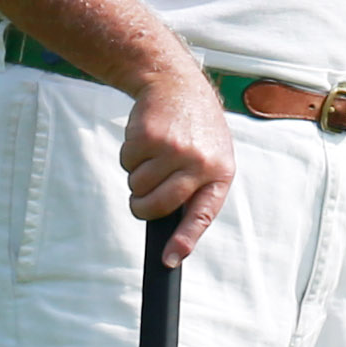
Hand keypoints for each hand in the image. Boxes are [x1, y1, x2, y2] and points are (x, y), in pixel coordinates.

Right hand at [118, 70, 239, 260]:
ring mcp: (174, 149)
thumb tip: (173, 235)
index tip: (170, 260)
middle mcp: (199, 163)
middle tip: (144, 195)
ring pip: (138, 186)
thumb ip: (197, 191)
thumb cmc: (195, 131)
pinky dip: (130, 156)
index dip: (185, 240)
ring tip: (155, 154)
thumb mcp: (211, 158)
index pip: (202, 215)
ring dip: (137, 175)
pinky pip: (126, 163)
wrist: (178, 87)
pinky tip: (146, 139)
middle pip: (158, 206)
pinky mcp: (148, 136)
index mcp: (219, 173)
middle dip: (143, 206)